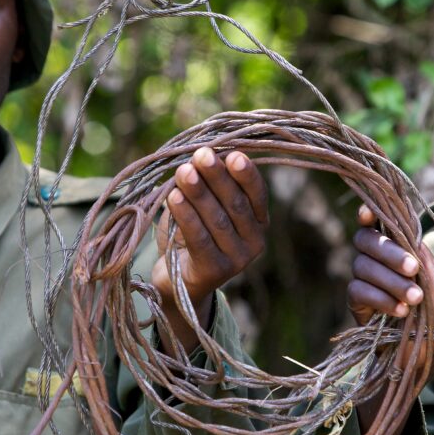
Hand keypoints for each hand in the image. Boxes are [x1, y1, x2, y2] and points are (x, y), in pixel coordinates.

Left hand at [151, 147, 268, 353]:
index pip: (257, 194)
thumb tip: (201, 153)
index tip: (232, 154)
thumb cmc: (191, 235)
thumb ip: (207, 184)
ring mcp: (237, 261)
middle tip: (200, 155)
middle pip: (236, 204)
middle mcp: (255, 242)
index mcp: (259, 222)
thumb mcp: (204, 207)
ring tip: (183, 172)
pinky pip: (199, 239)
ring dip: (199, 193)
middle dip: (217, 176)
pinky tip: (174, 198)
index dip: (246, 174)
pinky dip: (186, 216)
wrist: (176, 281)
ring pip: (217, 220)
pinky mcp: (215, 273)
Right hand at [348, 204, 433, 434]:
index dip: (370, 212)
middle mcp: (380, 260)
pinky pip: (358, 292)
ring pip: (362, 266)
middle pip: (366, 240)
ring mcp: (367, 281)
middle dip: (389, 252)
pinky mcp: (358, 304)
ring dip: (389, 281)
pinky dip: (379, 299)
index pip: (379, 221)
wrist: (429, 353)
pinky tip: (400, 310)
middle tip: (414, 268)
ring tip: (416, 299)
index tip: (369, 211)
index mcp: (403, 247)